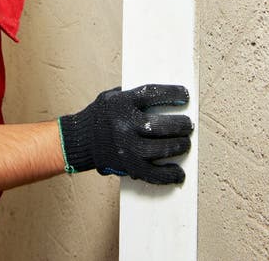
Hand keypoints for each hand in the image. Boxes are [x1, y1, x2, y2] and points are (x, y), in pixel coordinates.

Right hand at [58, 84, 192, 184]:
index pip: (152, 93)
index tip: (185, 95)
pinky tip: (178, 171)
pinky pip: (154, 173)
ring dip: (179, 146)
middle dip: (181, 125)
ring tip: (185, 142)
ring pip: (162, 149)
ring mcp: (126, 148)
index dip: (172, 94)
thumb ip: (134, 95)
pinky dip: (170, 174)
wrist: (79, 140)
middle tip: (188, 125)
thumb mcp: (112, 96)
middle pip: (161, 125)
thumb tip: (164, 97)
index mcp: (120, 103)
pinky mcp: (128, 167)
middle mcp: (124, 125)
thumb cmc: (100, 116)